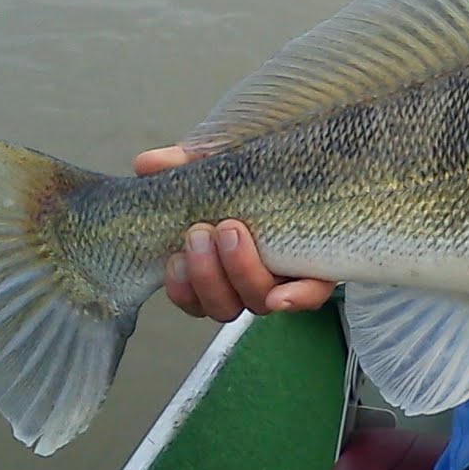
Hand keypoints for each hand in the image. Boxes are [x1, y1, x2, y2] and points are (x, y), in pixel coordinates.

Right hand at [135, 145, 337, 320]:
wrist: (308, 170)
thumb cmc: (255, 177)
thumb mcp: (217, 167)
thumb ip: (183, 167)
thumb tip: (147, 164)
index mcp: (218, 267)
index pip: (193, 297)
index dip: (182, 288)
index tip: (174, 258)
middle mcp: (248, 283)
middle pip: (223, 305)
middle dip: (208, 273)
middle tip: (203, 231)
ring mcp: (284, 280)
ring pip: (257, 300)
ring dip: (240, 272)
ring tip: (232, 230)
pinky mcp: (321, 273)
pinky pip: (310, 296)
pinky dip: (295, 298)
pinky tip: (282, 296)